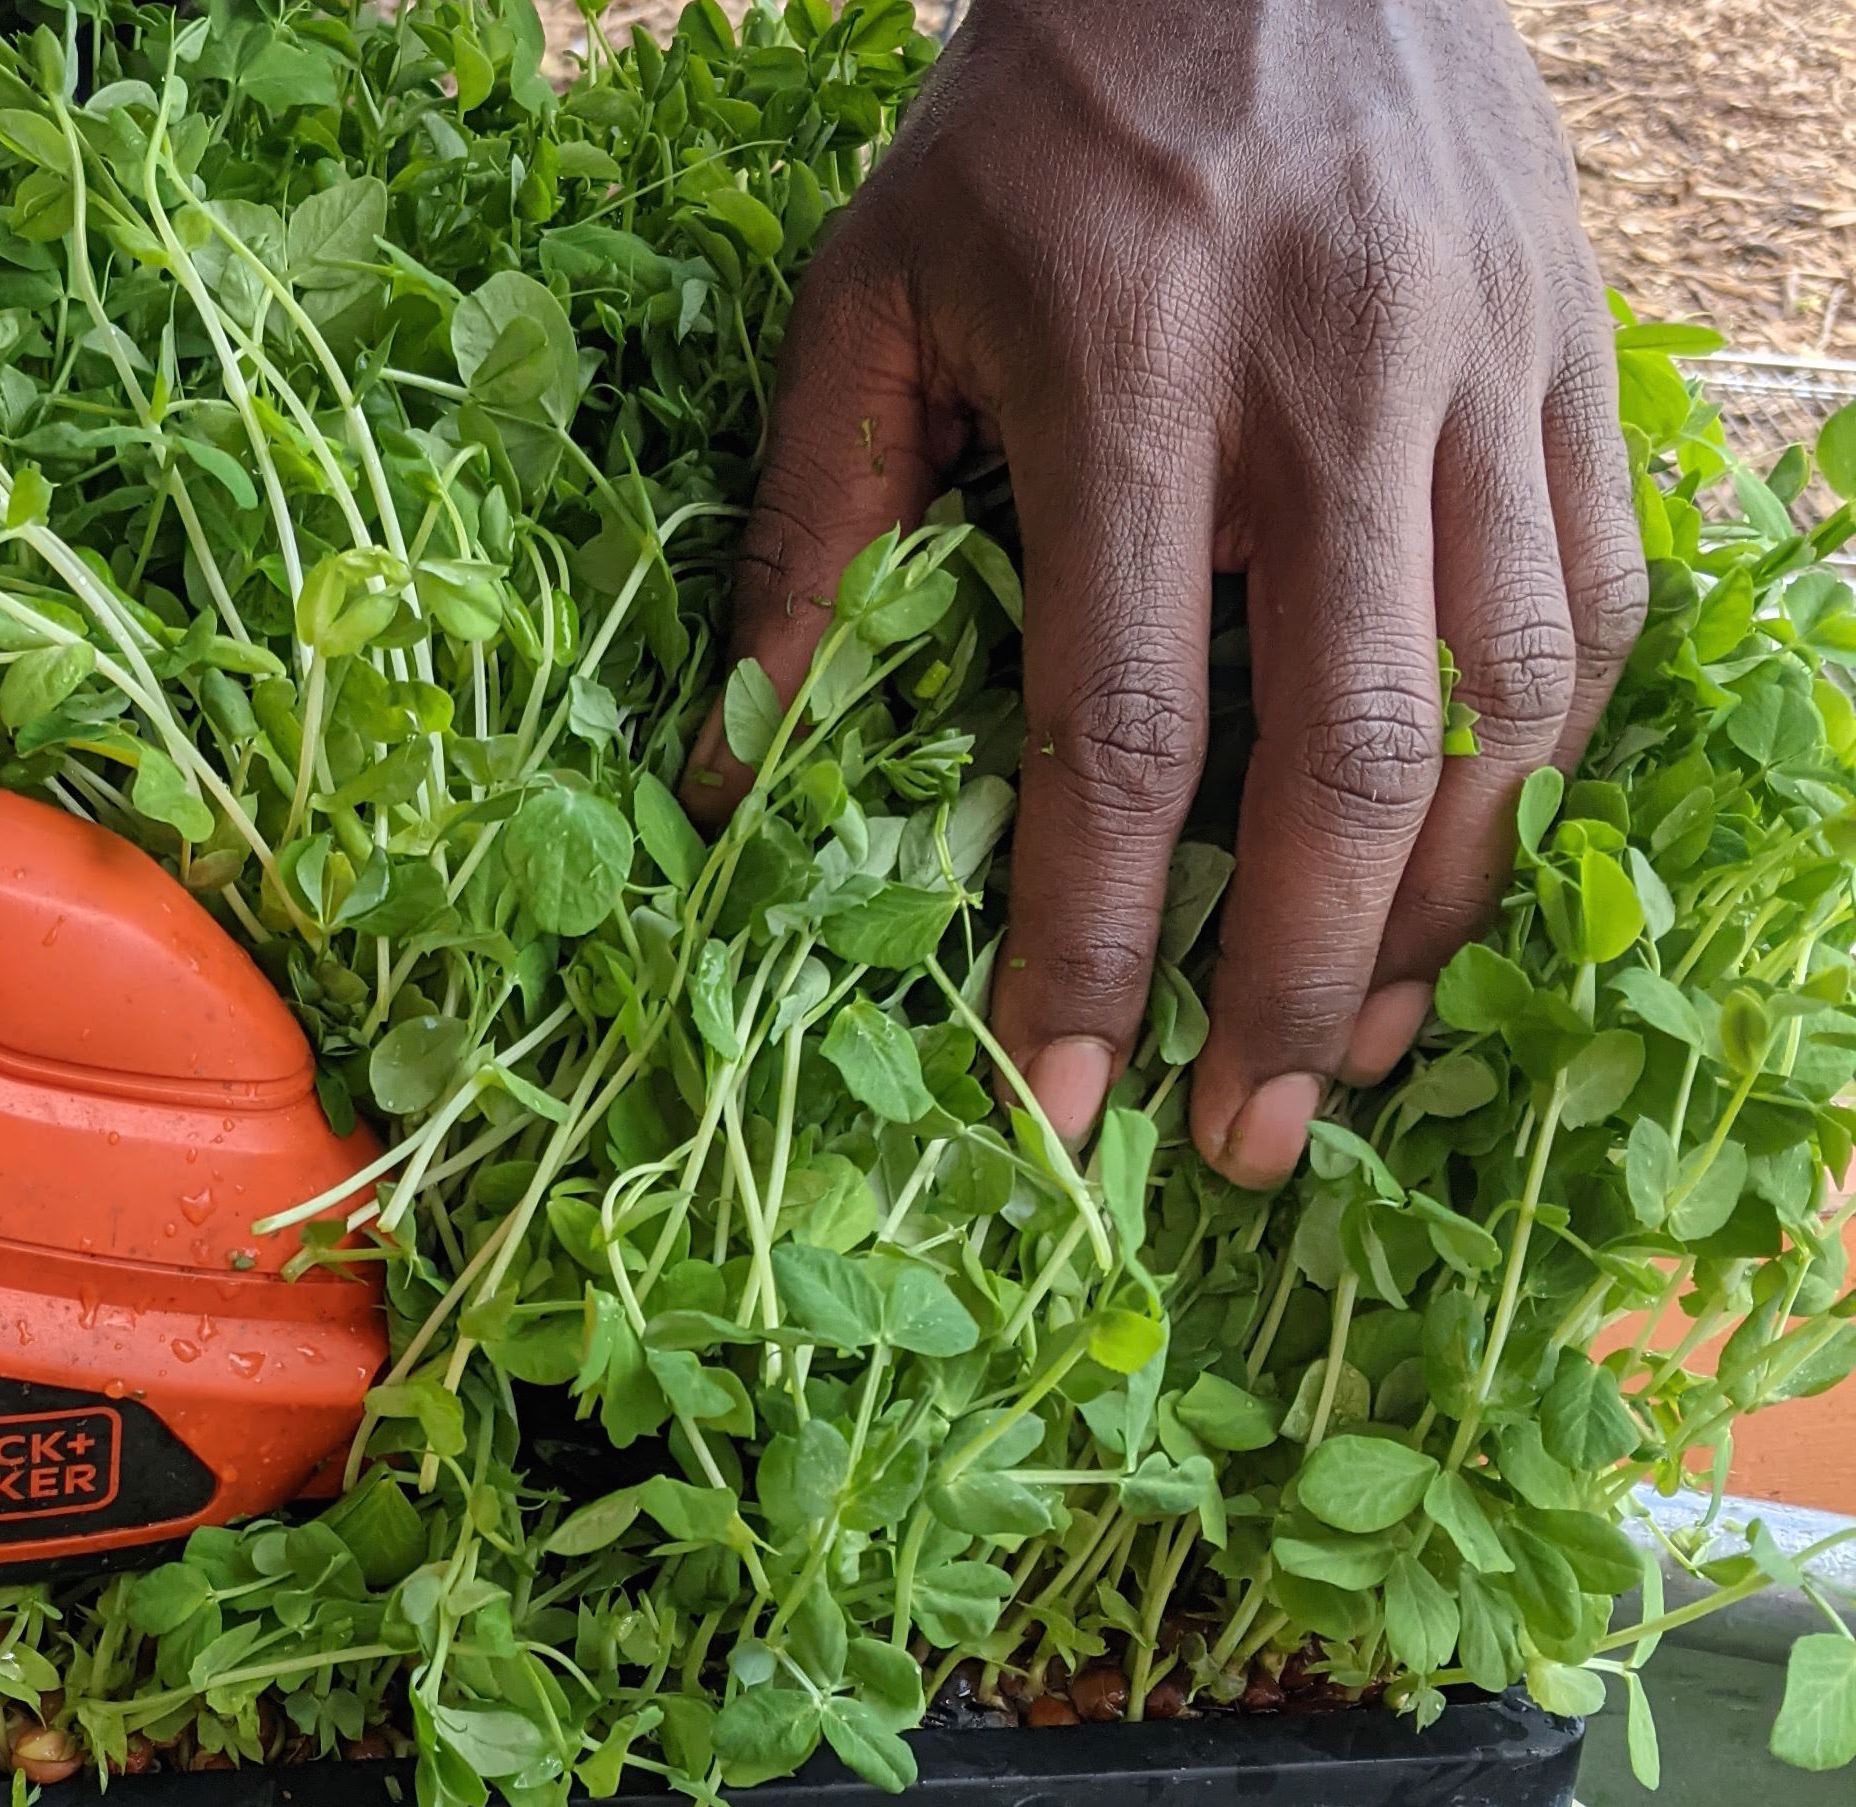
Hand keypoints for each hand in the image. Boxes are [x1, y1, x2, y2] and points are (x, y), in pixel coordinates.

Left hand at [685, 0, 1646, 1188]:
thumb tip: (739, 791)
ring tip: (1363, 1051)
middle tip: (1248, 1150)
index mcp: (1133, 382)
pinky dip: (1544, 772)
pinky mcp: (1577, 359)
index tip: (1059, 1107)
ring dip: (1443, 913)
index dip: (1095, 945)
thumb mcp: (870, 300)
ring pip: (1514, 706)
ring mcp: (1487, 371)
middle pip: (1354, 759)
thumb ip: (807, 543)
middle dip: (1300, 986)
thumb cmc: (1034, 126)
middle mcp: (1338, 389)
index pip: (1123, 731)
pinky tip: (1465, 874)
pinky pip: (1596, 607)